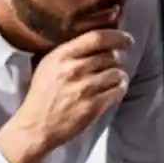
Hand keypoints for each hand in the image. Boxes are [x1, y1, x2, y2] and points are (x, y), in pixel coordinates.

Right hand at [0, 29, 133, 162]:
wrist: (36, 125)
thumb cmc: (43, 94)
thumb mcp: (48, 65)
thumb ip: (71, 52)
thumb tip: (100, 41)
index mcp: (61, 55)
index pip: (96, 37)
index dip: (117, 36)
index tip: (127, 39)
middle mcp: (74, 69)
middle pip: (110, 56)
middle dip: (117, 60)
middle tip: (114, 65)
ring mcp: (84, 88)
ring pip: (116, 73)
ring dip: (120, 76)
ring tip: (115, 80)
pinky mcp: (93, 106)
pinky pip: (117, 91)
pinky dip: (120, 89)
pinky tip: (115, 91)